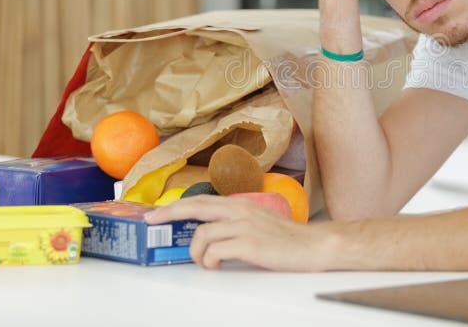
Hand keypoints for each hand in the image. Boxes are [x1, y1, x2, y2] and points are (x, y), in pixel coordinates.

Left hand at [144, 195, 335, 270]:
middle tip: (152, 223)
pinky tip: (217, 266)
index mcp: (241, 205)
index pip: (202, 200)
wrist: (315, 246)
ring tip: (204, 262)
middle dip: (169, 213)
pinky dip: (210, 261)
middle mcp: (240, 211)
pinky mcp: (250, 244)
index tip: (158, 212)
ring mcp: (245, 226)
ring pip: (202, 234)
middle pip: (195, 207)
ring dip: (196, 252)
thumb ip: (236, 223)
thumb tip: (212, 233)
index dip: (177, 205)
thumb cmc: (289, 239)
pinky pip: (215, 251)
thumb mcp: (259, 223)